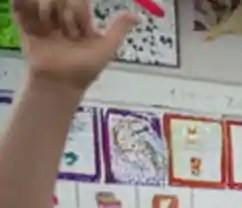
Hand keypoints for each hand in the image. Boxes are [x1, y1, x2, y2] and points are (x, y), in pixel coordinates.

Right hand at [14, 0, 138, 90]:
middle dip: (66, 11)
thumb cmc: (85, 68)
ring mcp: (43, 21)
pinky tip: (38, 17)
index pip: (79, 0)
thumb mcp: (107, 47)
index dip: (79, 9)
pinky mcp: (26, 26)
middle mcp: (61, 18)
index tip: (80, 29)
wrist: (59, 82)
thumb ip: (119, 29)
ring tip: (49, 25)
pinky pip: (21, 7)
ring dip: (47, 8)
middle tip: (67, 32)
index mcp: (80, 21)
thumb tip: (136, 15)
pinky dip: (25, 4)